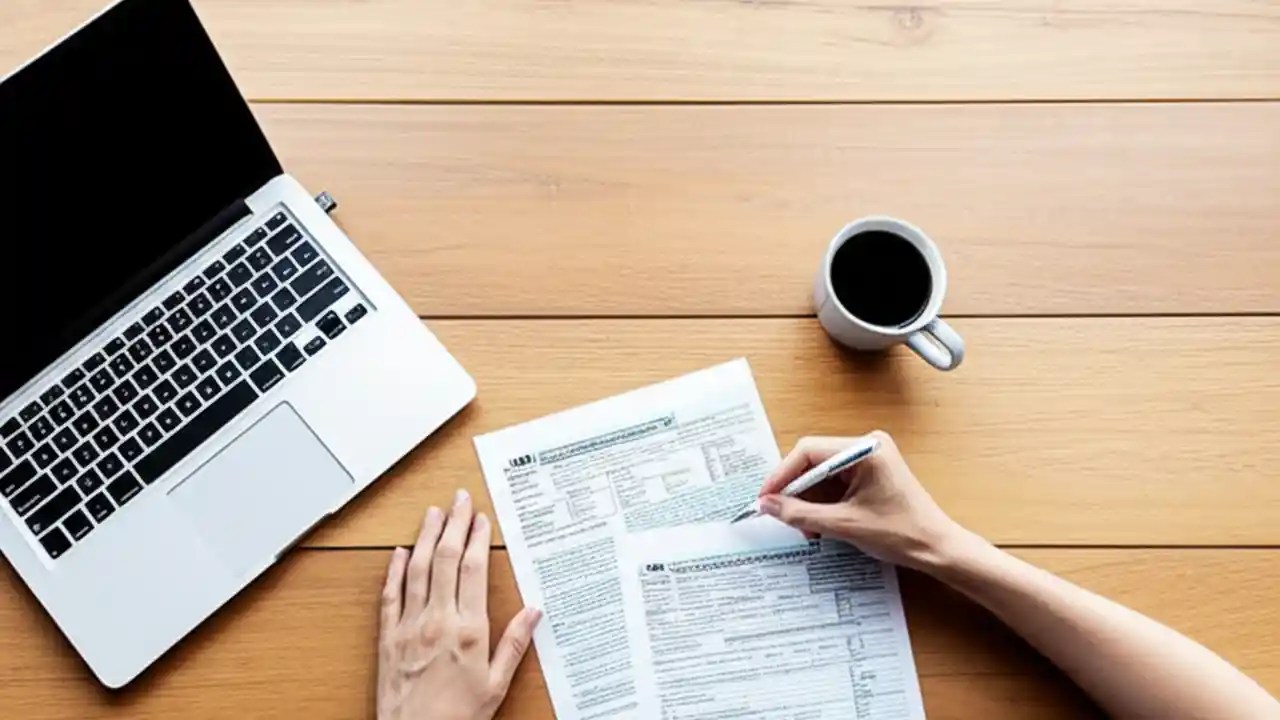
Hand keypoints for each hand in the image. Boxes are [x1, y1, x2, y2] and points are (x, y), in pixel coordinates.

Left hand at [377, 490, 541, 719]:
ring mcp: (409, 626)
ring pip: (417, 569)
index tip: (481, 519)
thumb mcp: (496, 685)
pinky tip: (399, 552)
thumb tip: (534, 611)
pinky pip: (390, 595)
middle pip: (446, 560)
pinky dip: (393, 570)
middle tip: (459, 500)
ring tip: (432, 513)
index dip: (477, 539)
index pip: (473, 570)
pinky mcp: (388, 638)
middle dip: (453, 525)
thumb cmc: (457, 718)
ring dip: (425, 537)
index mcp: (469, 630)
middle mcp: (437, 620)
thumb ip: (514, 644)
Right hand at [758, 431, 967, 570]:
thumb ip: (800, 513)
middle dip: (795, 491)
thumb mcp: (844, 525)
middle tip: (780, 515)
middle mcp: (867, 445)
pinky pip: (836, 480)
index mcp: (865, 449)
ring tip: (806, 528)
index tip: (765, 498)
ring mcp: (870, 457)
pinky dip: (823, 501)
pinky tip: (819, 524)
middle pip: (813, 460)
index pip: (808, 451)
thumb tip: (767, 505)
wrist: (937, 548)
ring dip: (809, 500)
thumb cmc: (902, 534)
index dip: (782, 475)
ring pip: (822, 473)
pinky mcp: (871, 472)